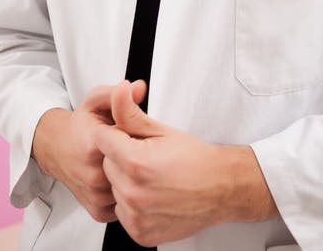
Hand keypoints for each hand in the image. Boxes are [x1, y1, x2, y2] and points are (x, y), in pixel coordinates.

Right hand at [31, 80, 146, 222]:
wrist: (57, 148)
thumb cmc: (80, 125)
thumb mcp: (97, 100)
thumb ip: (117, 94)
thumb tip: (139, 87)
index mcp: (95, 144)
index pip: (133, 144)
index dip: (141, 138)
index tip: (139, 135)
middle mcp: (93, 173)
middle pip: (134, 168)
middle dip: (139, 159)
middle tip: (139, 150)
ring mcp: (95, 194)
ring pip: (132, 189)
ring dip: (134, 178)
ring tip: (130, 163)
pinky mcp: (97, 210)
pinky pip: (124, 205)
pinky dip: (127, 194)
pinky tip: (123, 179)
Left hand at [93, 79, 232, 245]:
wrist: (220, 188)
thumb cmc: (195, 158)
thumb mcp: (161, 129)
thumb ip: (131, 112)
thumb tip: (119, 89)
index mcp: (136, 163)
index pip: (102, 140)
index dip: (117, 134)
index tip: (134, 138)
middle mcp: (133, 193)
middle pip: (106, 165)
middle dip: (120, 158)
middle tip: (147, 157)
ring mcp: (136, 216)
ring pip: (114, 190)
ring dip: (126, 183)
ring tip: (152, 178)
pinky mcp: (140, 233)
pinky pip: (123, 213)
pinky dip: (133, 205)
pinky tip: (153, 196)